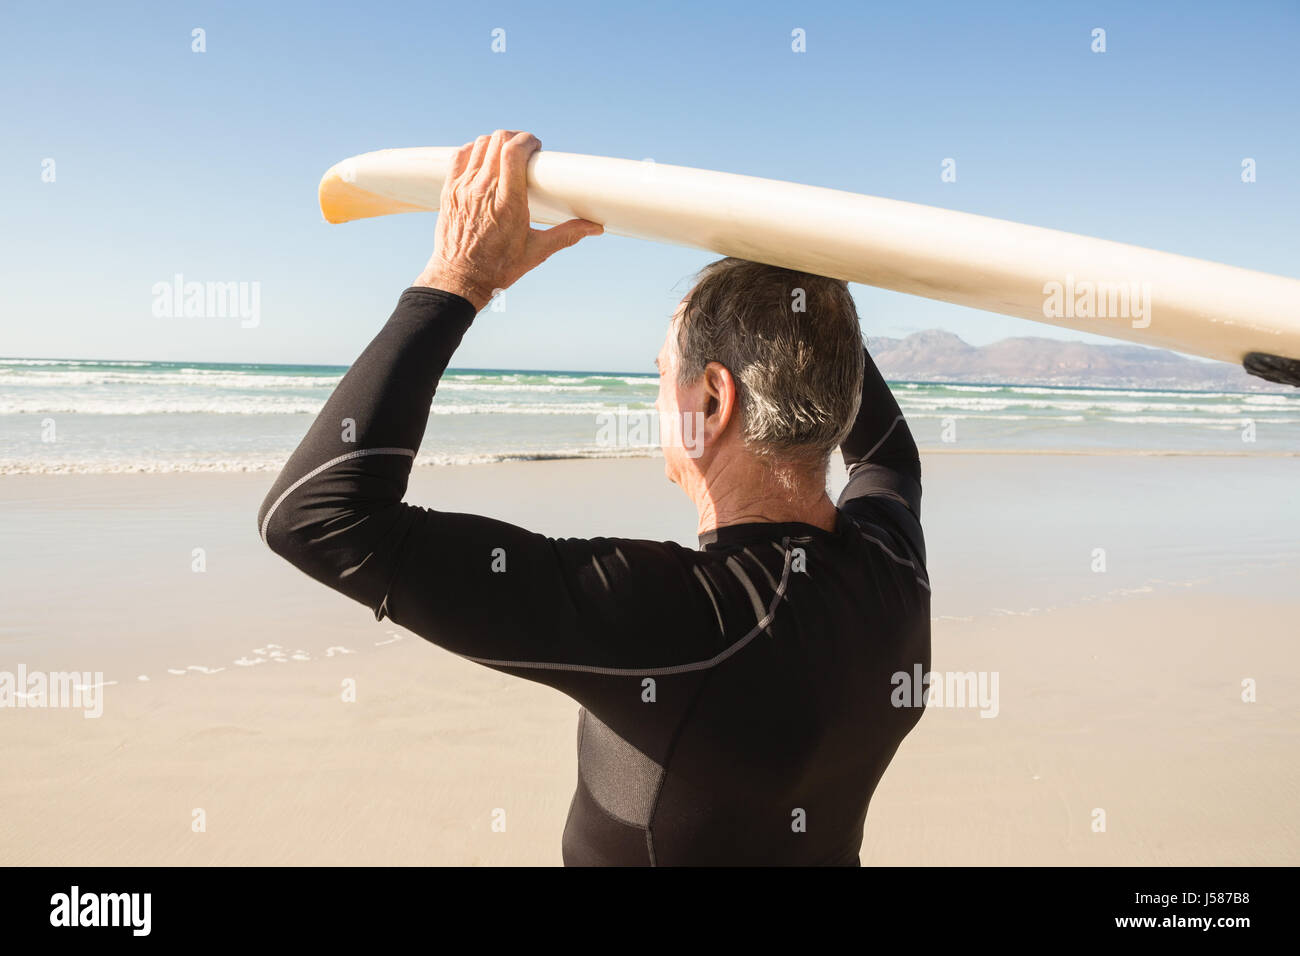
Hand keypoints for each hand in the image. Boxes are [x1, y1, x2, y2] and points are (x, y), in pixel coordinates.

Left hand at [414, 130, 602, 309]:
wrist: (460, 279)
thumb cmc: (499, 268)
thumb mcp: (536, 251)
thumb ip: (567, 235)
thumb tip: (595, 228)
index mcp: (508, 203)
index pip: (513, 152)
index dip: (527, 140)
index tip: (537, 147)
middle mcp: (483, 190)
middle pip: (497, 141)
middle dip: (515, 138)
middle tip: (525, 150)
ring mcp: (463, 188)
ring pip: (478, 144)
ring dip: (495, 143)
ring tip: (506, 154)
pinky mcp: (449, 190)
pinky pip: (459, 155)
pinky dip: (473, 150)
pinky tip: (483, 159)